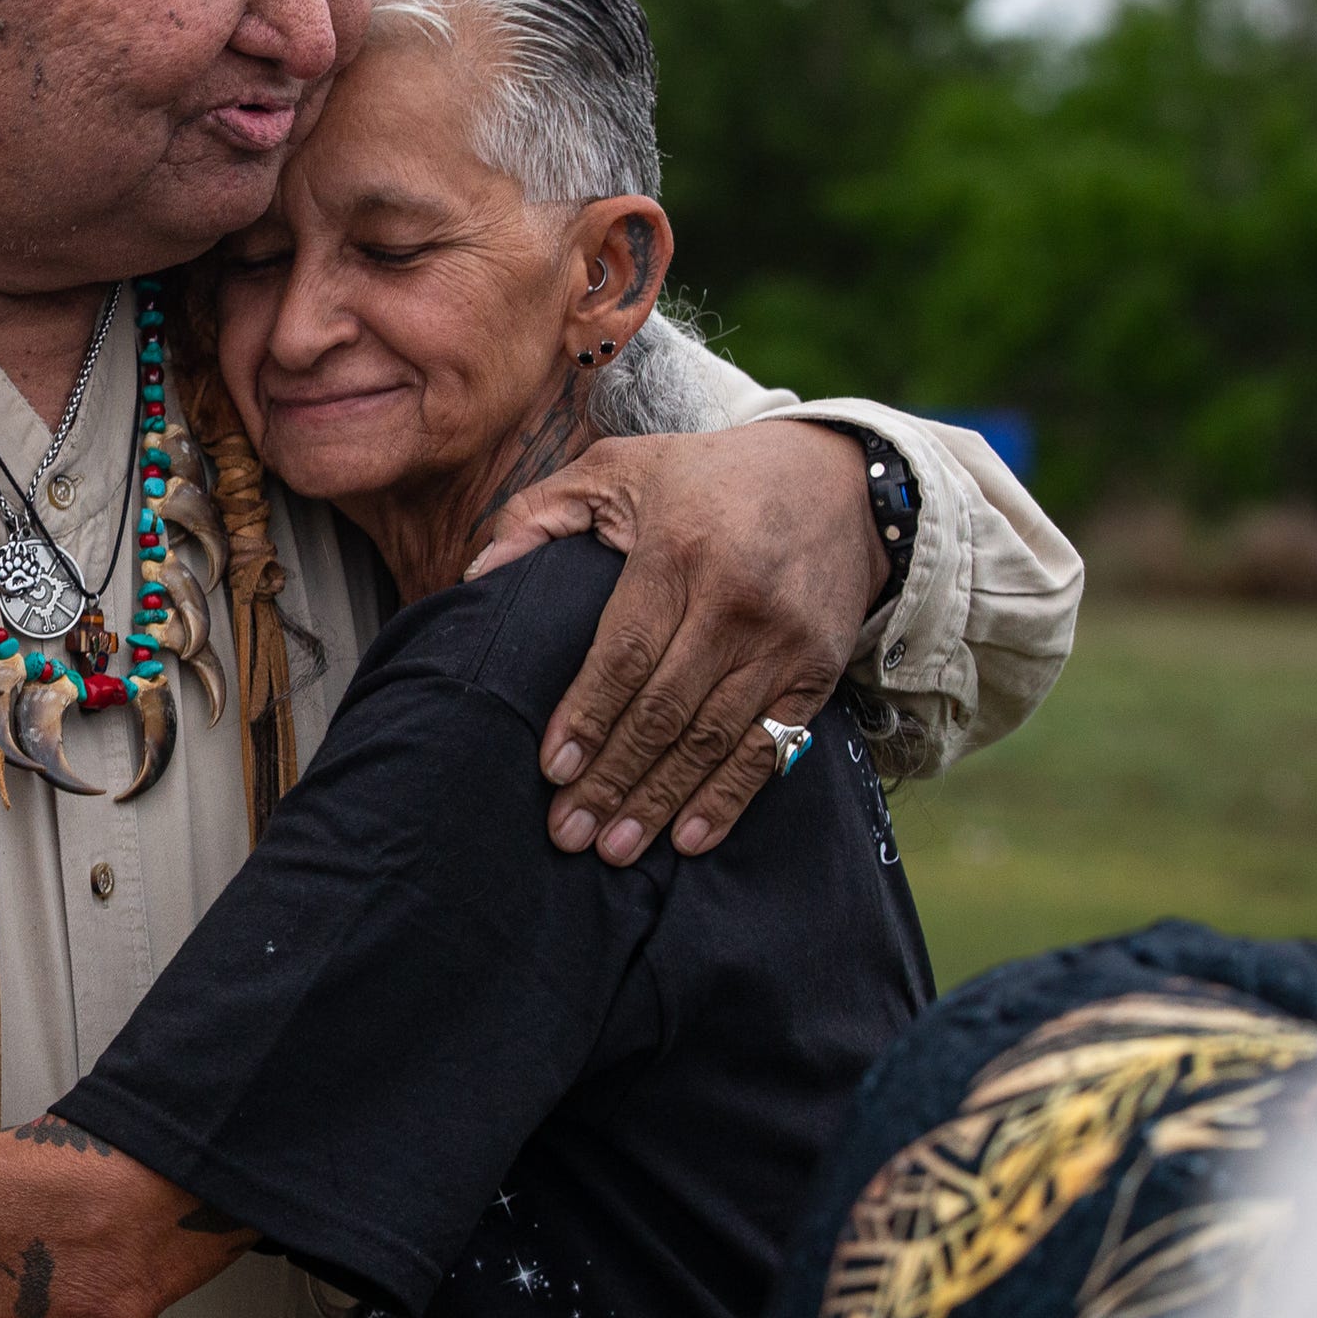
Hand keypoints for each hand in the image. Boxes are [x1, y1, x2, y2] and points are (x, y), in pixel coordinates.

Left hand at [467, 422, 879, 864]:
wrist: (838, 480)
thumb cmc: (706, 479)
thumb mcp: (618, 468)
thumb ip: (540, 512)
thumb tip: (478, 576)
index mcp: (677, 552)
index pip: (622, 653)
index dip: (588, 715)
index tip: (553, 768)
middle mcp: (735, 602)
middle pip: (663, 709)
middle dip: (613, 778)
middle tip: (568, 832)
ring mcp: (782, 643)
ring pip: (712, 739)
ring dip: (661, 801)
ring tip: (614, 849)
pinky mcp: (817, 671)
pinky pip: (769, 749)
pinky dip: (729, 799)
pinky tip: (690, 838)